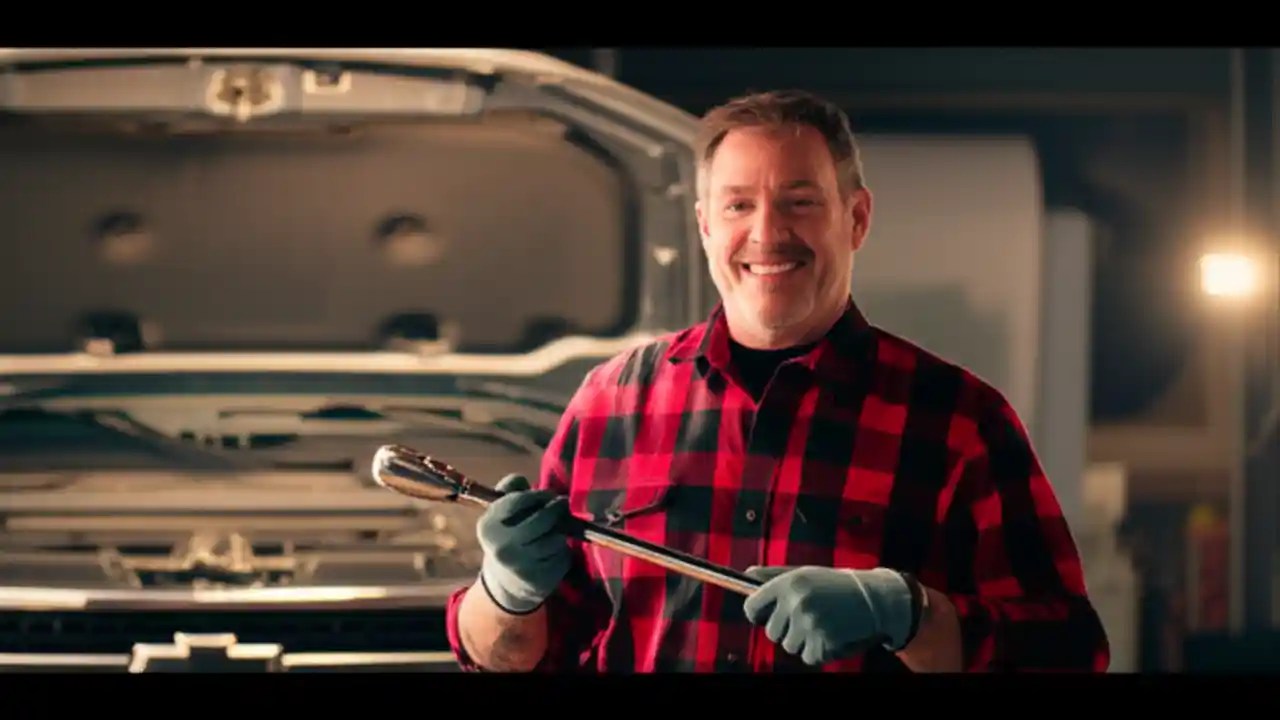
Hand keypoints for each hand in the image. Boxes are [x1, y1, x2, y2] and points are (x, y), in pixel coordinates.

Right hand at [475, 474, 572, 613]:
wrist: (505, 584)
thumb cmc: (507, 536)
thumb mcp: (499, 513)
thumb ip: (509, 490)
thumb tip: (522, 481)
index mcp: (488, 527)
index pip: (517, 500)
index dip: (538, 495)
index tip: (549, 495)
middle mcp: (502, 547)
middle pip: (542, 519)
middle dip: (556, 509)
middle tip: (562, 505)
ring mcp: (521, 566)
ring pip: (556, 538)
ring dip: (560, 533)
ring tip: (553, 533)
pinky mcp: (540, 580)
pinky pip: (563, 557)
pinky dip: (563, 552)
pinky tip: (552, 553)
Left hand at [742, 565, 916, 665]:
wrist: (875, 598)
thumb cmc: (836, 585)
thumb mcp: (805, 573)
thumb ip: (774, 576)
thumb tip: (746, 575)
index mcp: (789, 582)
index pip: (752, 606)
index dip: (757, 614)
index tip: (764, 616)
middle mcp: (796, 602)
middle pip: (771, 632)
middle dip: (786, 629)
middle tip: (807, 617)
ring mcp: (809, 623)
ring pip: (789, 646)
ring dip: (804, 641)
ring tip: (823, 623)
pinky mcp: (823, 641)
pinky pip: (808, 657)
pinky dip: (819, 652)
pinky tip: (832, 634)